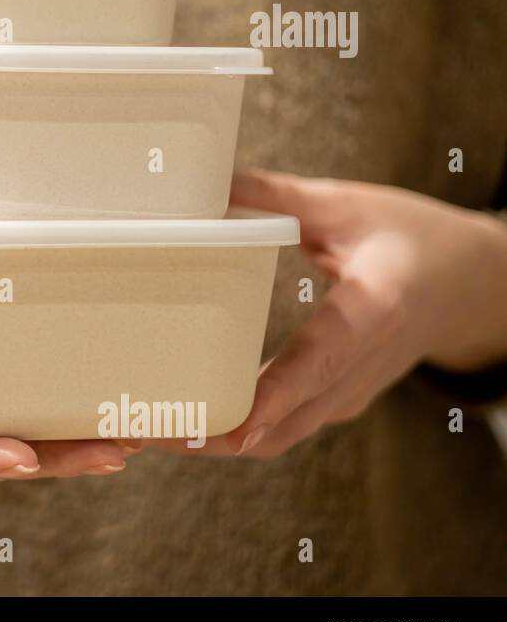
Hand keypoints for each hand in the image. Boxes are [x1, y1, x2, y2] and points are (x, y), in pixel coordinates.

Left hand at [170, 169, 506, 458]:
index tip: (230, 424)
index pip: (320, 360)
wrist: (470, 283)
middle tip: (150, 431)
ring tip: (152, 432)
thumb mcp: (346, 204)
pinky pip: (285, 428)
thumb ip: (275, 196)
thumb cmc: (411, 236)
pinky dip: (238, 432)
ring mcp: (353, 390)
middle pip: (291, 418)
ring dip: (221, 441)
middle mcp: (364, 363)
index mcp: (374, 309)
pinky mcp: (339, 399)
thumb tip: (207, 180)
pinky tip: (189, 419)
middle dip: (220, 435)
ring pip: (283, 435)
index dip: (274, 396)